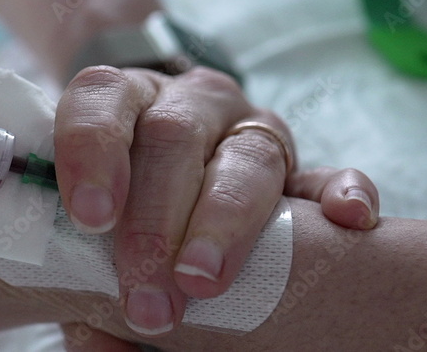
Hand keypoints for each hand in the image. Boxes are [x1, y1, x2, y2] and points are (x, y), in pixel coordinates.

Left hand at [54, 66, 378, 336]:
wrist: (163, 184)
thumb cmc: (116, 207)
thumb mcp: (87, 229)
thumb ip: (80, 274)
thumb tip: (99, 342)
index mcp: (124, 102)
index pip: (101, 100)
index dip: (91, 150)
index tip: (89, 218)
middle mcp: (187, 103)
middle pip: (171, 137)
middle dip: (156, 220)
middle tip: (145, 296)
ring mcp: (247, 130)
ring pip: (246, 157)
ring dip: (224, 221)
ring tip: (203, 279)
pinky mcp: (301, 168)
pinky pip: (328, 174)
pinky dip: (342, 191)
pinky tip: (346, 219)